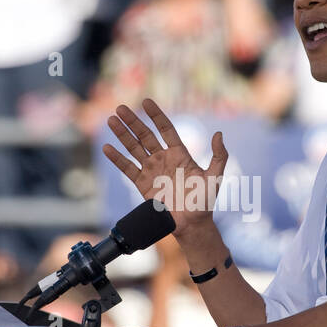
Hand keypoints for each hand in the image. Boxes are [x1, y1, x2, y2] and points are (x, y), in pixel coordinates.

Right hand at [102, 98, 228, 238]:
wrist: (192, 224)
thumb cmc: (205, 201)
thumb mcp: (215, 177)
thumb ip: (219, 156)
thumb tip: (219, 134)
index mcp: (179, 153)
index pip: (165, 129)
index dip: (156, 115)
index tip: (146, 102)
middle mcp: (163, 159)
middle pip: (145, 135)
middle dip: (133, 121)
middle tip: (120, 108)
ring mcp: (151, 171)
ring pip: (134, 148)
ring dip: (122, 135)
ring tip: (111, 121)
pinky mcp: (142, 185)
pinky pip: (128, 169)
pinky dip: (117, 159)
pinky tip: (107, 148)